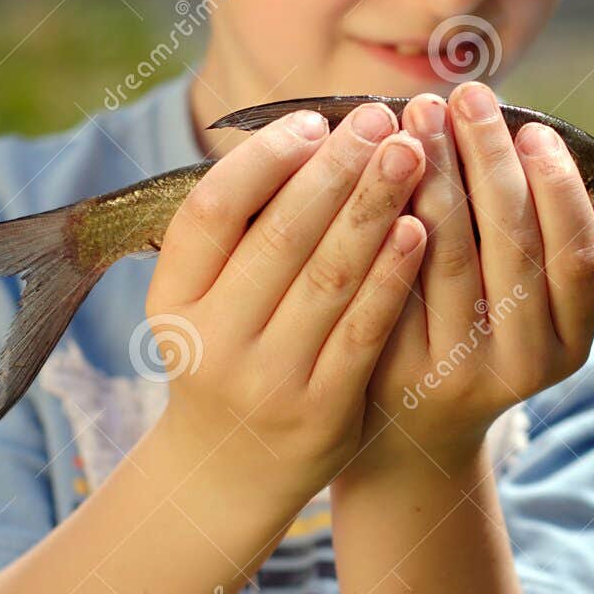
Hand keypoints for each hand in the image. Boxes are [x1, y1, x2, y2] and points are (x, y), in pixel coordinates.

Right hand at [145, 102, 427, 508]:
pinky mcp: (321, 412)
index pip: (211, 212)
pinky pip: (364, 329)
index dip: (264, 160)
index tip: (314, 122)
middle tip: (381, 118)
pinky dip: (393, 275)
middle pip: (279, 236)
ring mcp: (266, 381)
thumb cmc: (231, 356)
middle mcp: (211, 341)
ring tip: (412, 153)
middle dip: (337, 170)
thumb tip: (312, 133)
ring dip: (375, 208)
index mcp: (173, 302)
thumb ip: (242, 234)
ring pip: (329, 277)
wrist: (230, 474)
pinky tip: (421, 228)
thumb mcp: (205, 302)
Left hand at [351, 82, 593, 472]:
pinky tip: (373, 166)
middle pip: (510, 247)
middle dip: (488, 160)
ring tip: (416, 115)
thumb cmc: (467, 334)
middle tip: (465, 95)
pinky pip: (392, 280)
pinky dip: (387, 218)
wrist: (406, 434)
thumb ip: (522, 235)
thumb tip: (505, 122)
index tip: (534, 128)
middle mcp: (521, 364)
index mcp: (569, 343)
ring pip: (446, 259)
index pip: (576, 257)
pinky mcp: (395, 372)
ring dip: (434, 175)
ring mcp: (456, 373)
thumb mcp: (517, 305)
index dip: (559, 189)